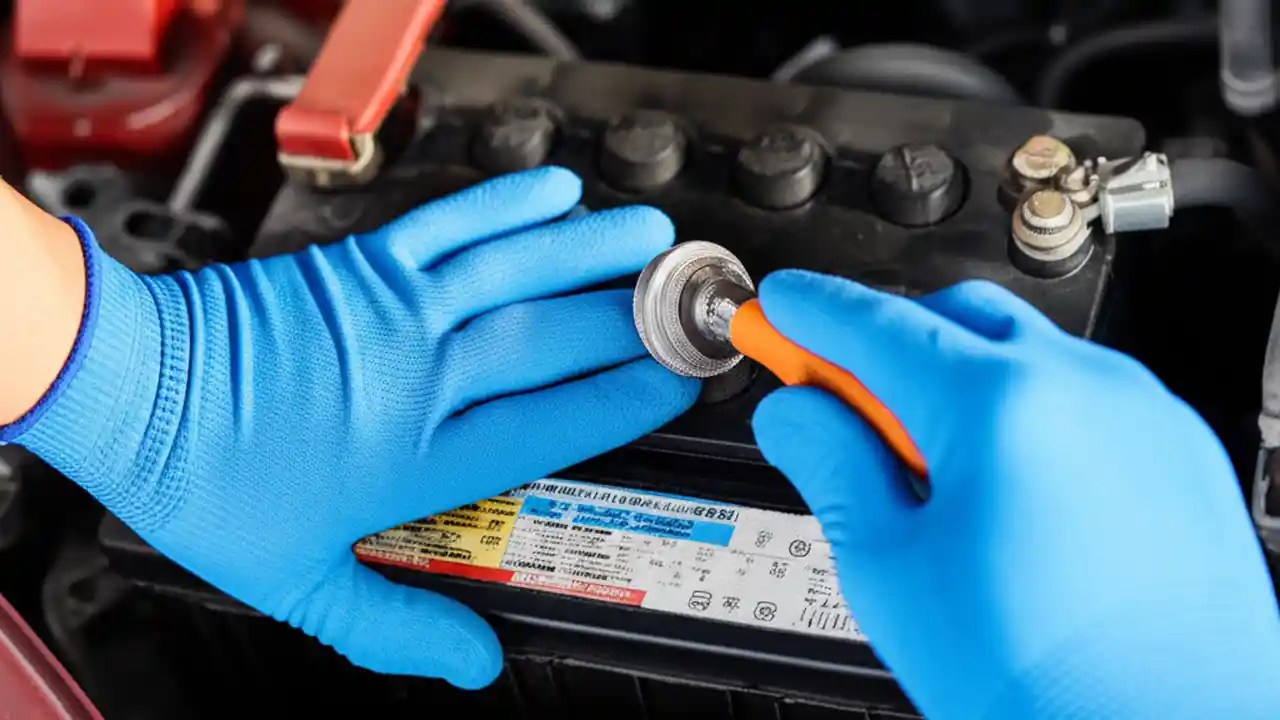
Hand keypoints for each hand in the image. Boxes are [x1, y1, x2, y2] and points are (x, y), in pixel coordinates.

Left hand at [5, 168, 698, 688]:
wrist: (131, 392)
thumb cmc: (210, 486)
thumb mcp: (300, 585)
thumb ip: (396, 627)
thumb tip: (478, 664)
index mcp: (418, 459)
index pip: (552, 425)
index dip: (625, 402)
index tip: (676, 385)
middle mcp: (423, 379)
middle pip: (554, 343)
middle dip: (632, 325)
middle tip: (687, 311)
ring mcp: (398, 312)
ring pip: (519, 272)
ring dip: (594, 252)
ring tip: (653, 241)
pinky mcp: (366, 263)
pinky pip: (453, 225)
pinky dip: (508, 205)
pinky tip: (555, 192)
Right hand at [751, 270, 1279, 718]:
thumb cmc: (1045, 683)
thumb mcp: (890, 569)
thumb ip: (830, 465)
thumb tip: (794, 414)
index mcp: (1001, 406)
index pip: (876, 324)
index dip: (809, 312)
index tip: (779, 309)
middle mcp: (1084, 387)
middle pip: (953, 316)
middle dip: (884, 340)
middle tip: (834, 394)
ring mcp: (1142, 415)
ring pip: (1022, 353)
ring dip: (955, 379)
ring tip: (922, 467)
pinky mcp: (1177, 452)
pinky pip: (1080, 396)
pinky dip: (1021, 412)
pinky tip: (996, 487)